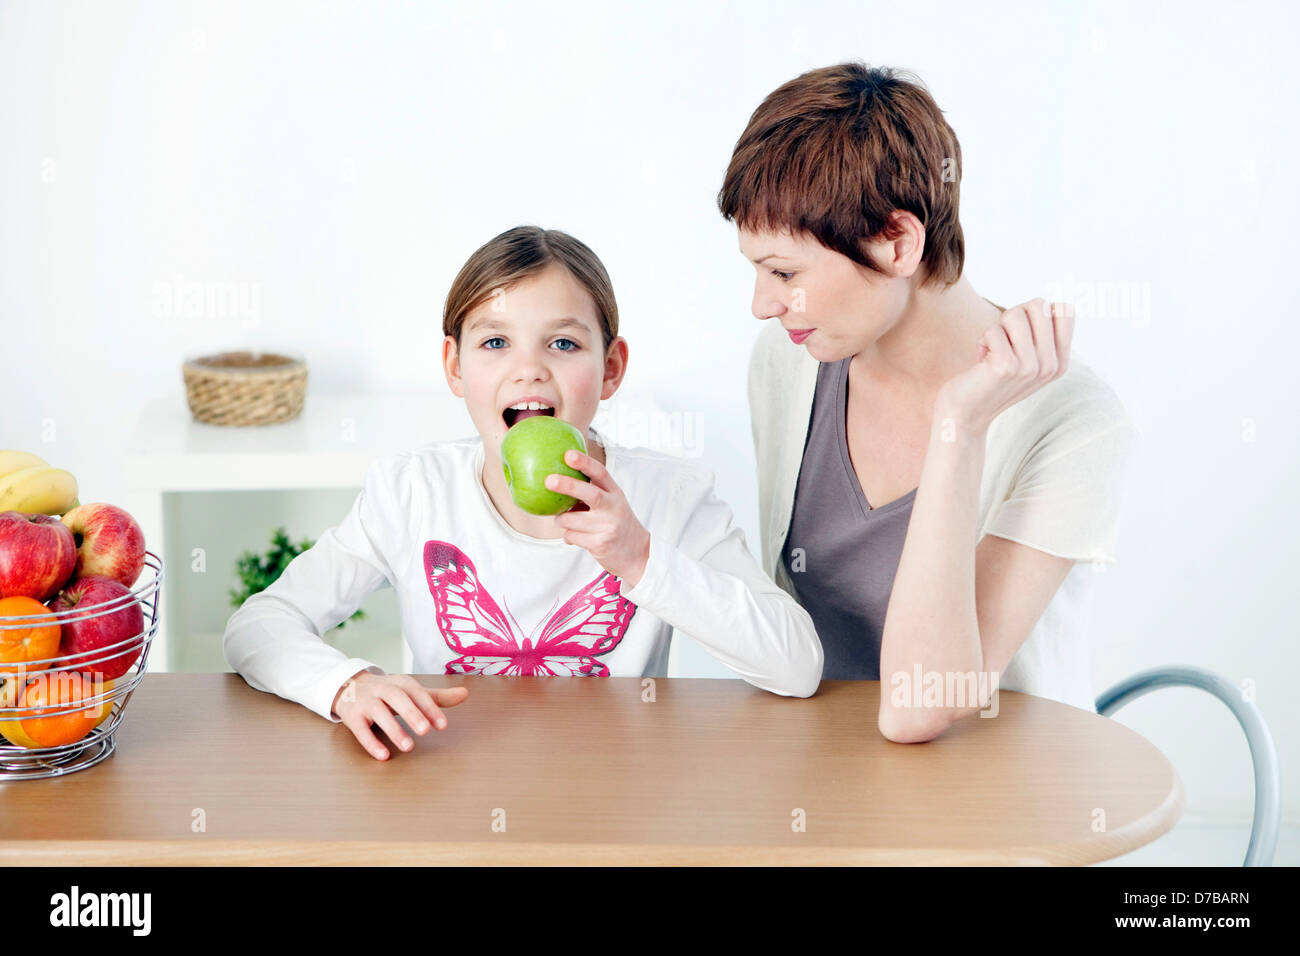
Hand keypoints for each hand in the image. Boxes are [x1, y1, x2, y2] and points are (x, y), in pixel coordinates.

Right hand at [332, 671, 469, 760]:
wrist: (350, 687)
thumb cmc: (388, 692)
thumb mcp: (411, 691)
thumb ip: (437, 696)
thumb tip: (465, 694)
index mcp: (401, 683)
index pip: (417, 693)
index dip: (430, 708)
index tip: (443, 725)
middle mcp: (383, 690)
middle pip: (397, 698)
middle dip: (412, 714)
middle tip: (425, 731)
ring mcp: (366, 702)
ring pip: (379, 714)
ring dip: (394, 730)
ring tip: (408, 746)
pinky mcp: (353, 717)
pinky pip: (361, 730)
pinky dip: (371, 743)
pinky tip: (384, 755)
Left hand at [546, 449, 651, 587]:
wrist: (636, 553)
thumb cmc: (614, 523)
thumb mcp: (610, 503)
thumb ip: (590, 491)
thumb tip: (556, 478)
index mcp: (615, 493)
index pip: (601, 473)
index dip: (584, 462)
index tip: (568, 454)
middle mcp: (614, 508)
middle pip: (591, 493)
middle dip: (568, 485)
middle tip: (549, 480)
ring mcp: (608, 527)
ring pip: (571, 520)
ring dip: (561, 520)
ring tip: (564, 520)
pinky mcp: (600, 544)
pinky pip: (571, 536)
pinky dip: (568, 536)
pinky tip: (575, 537)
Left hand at [935, 298, 1073, 433]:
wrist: (965, 414)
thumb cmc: (990, 378)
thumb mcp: (1025, 359)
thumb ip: (1041, 334)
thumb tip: (1047, 303)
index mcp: (1060, 362)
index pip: (1066, 310)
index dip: (1036, 312)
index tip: (1021, 334)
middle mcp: (1051, 365)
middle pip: (1040, 305)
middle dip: (1014, 315)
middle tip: (1003, 341)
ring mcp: (1031, 367)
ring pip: (1015, 313)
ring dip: (996, 329)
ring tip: (993, 352)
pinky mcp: (1006, 366)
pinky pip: (993, 330)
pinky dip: (983, 340)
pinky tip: (982, 362)